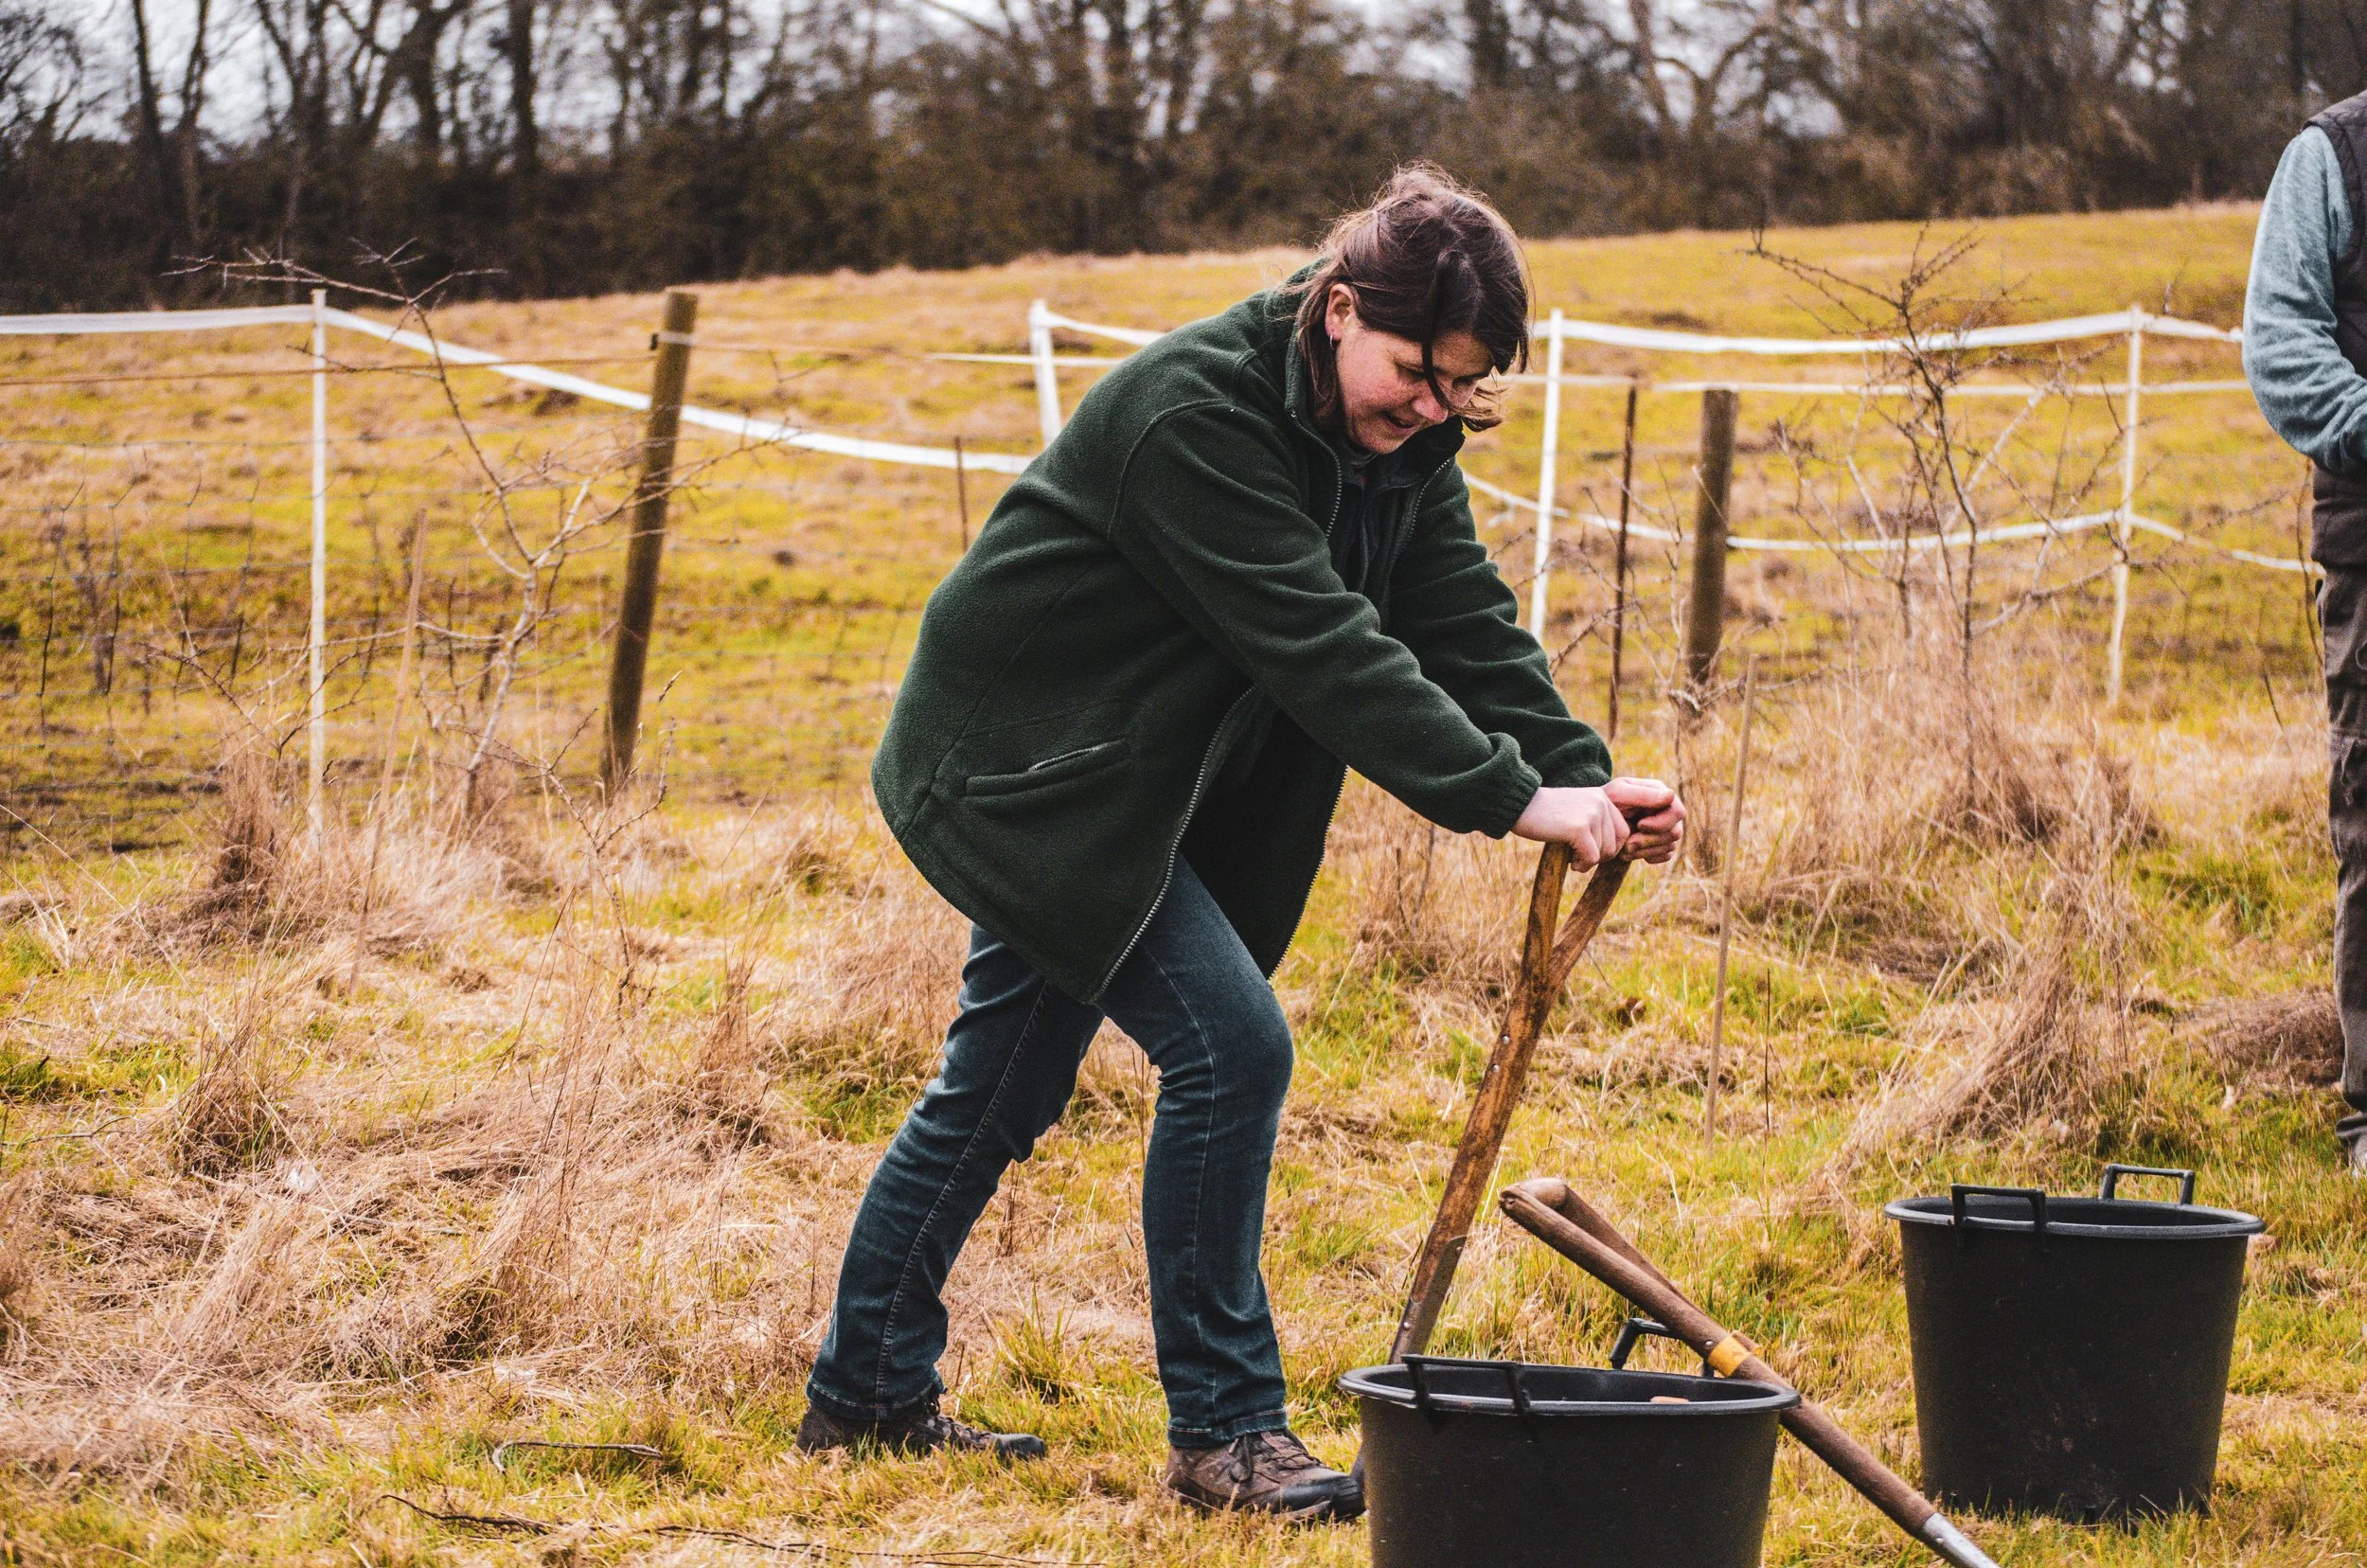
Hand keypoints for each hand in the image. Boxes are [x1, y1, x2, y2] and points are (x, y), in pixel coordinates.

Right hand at [1511, 777, 1685, 866]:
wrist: (1520, 805)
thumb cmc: (1545, 813)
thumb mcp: (1577, 810)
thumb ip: (1596, 822)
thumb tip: (1614, 849)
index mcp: (1603, 798)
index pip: (1623, 831)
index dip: (1610, 848)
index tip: (1592, 853)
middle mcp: (1601, 803)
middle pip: (1616, 843)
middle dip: (1600, 857)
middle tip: (1581, 858)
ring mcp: (1592, 814)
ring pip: (1604, 852)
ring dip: (1589, 862)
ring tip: (1572, 858)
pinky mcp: (1579, 828)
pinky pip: (1592, 857)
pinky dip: (1582, 865)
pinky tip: (1570, 862)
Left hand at [1605, 776, 1683, 864]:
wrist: (1597, 820)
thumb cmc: (1606, 802)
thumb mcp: (1618, 794)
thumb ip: (1642, 794)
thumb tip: (1671, 796)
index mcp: (1661, 793)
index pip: (1677, 812)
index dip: (1660, 823)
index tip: (1639, 825)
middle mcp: (1668, 810)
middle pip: (1675, 832)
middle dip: (1650, 840)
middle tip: (1628, 844)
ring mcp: (1668, 827)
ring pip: (1670, 846)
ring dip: (1645, 850)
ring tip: (1623, 849)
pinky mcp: (1663, 843)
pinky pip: (1665, 855)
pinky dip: (1647, 856)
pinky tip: (1629, 853)